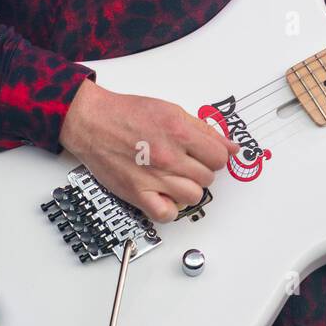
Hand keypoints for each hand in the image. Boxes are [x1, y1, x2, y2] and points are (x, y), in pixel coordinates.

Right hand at [59, 79, 237, 223]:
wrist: (93, 121)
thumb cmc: (128, 114)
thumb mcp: (172, 111)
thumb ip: (204, 130)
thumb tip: (232, 147)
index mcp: (180, 133)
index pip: (220, 157)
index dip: (215, 156)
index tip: (207, 155)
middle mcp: (169, 157)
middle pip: (208, 178)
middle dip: (201, 170)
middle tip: (187, 163)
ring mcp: (153, 177)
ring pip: (193, 196)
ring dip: (188, 188)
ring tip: (176, 178)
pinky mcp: (136, 193)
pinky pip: (166, 214)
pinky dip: (169, 208)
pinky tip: (164, 195)